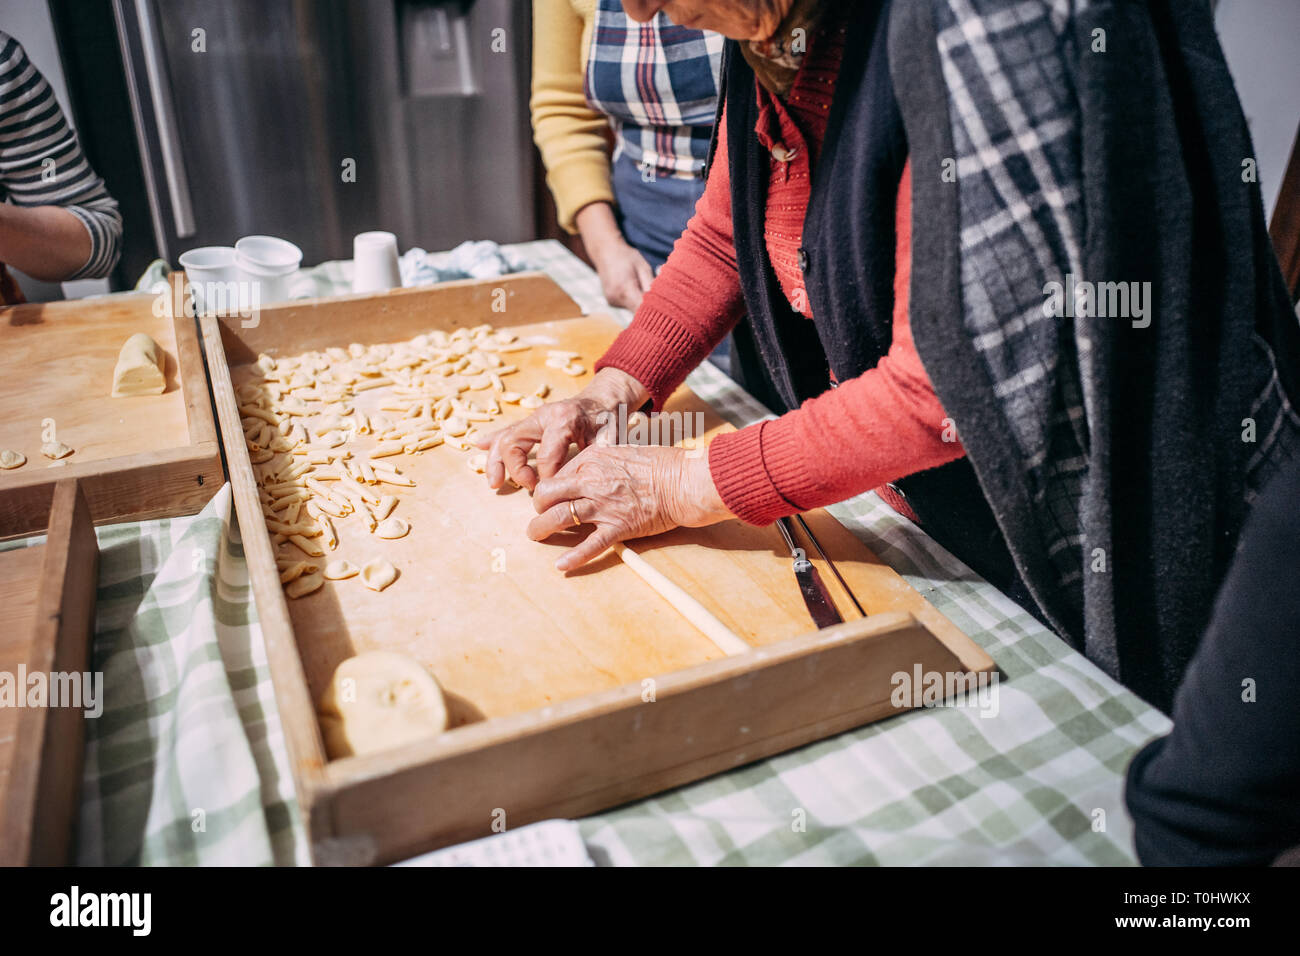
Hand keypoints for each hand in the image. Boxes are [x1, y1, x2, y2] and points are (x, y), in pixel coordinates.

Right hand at [474, 367, 648, 491]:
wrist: (605, 399)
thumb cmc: (609, 420)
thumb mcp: (607, 439)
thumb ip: (590, 459)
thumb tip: (571, 484)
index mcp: (564, 420)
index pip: (547, 455)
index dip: (548, 478)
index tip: (553, 492)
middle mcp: (543, 416)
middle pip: (514, 442)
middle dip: (517, 469)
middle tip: (528, 487)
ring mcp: (534, 418)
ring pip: (505, 438)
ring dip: (496, 462)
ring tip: (494, 483)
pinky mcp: (531, 421)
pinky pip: (507, 431)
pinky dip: (493, 441)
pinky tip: (479, 447)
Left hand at [528, 444, 732, 570]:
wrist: (684, 481)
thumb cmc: (661, 464)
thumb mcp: (624, 450)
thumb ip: (602, 459)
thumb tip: (590, 465)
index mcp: (592, 460)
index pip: (557, 475)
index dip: (549, 487)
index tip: (550, 496)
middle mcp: (591, 482)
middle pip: (548, 495)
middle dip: (538, 506)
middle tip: (540, 514)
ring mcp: (603, 506)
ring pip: (560, 518)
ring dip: (541, 528)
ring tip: (535, 535)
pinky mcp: (618, 528)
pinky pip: (590, 545)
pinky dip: (573, 558)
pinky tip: (561, 566)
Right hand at [575, 201, 653, 309]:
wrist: (605, 251)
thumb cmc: (627, 257)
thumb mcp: (644, 268)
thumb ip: (651, 287)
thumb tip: (663, 303)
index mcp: (625, 288)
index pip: (643, 310)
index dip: (655, 311)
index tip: (666, 309)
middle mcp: (616, 298)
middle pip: (638, 312)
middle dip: (650, 307)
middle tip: (660, 298)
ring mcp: (612, 302)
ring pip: (633, 309)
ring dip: (641, 303)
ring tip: (643, 286)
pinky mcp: (611, 302)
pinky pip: (628, 306)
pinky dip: (634, 300)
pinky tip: (634, 287)